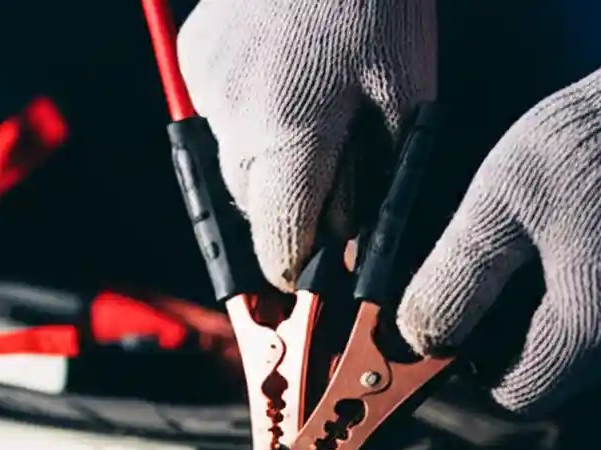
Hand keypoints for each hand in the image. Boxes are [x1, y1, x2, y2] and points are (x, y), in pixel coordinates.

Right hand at [178, 0, 437, 289]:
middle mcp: (236, 118)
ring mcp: (208, 86)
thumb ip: (375, 187)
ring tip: (311, 110)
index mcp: (293, 133)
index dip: (300, 265)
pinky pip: (218, 117)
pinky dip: (247, 117)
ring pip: (234, 164)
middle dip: (291, 207)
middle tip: (334, 169)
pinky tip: (284, 81)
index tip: (316, 272)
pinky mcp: (195, 59)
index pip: (280, 243)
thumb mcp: (405, 103)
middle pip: (255, 208)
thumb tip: (352, 251)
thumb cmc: (381, 7)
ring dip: (267, 162)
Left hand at [397, 39, 600, 414]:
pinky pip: (598, 328)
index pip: (513, 393)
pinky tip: (556, 246)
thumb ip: (453, 280)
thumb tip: (416, 337)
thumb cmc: (585, 147)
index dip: (471, 361)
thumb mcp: (497, 208)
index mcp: (592, 332)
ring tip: (522, 247)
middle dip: (500, 337)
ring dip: (531, 317)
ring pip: (568, 354)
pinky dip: (566, 302)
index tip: (454, 305)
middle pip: (542, 376)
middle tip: (485, 266)